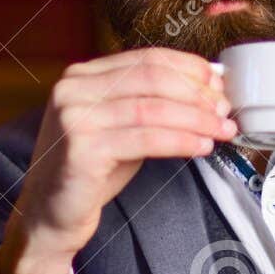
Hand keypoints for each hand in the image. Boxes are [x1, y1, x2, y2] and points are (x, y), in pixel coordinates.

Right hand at [0, 48, 236, 273]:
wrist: (48, 216)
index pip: (146, 58)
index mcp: (83, 76)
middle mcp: (74, 90)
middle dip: (197, 93)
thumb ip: (151, 105)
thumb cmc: (89, 172)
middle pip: (152, 78)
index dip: (189, 68)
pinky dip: (180, 141)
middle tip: (225, 109)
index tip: (218, 83)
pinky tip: (200, 146)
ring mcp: (75, 118)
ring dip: (196, 118)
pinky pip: (145, 139)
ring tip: (222, 130)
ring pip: (153, 108)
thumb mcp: (120, 128)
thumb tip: (207, 93)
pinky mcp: (81, 149)